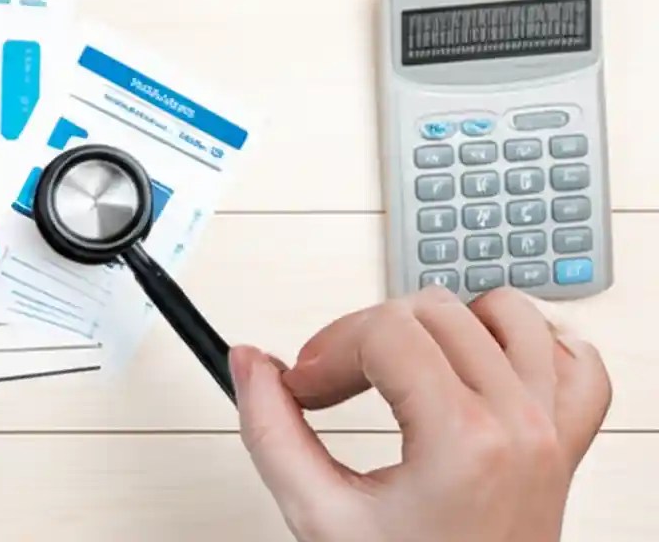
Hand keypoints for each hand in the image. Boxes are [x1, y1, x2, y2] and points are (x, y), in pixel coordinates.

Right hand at [231, 286, 611, 541]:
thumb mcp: (319, 516)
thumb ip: (271, 432)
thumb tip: (250, 364)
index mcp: (465, 440)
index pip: (385, 330)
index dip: (327, 348)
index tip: (301, 384)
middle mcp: (521, 425)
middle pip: (435, 311)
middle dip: (365, 336)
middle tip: (330, 383)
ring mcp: (552, 430)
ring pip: (508, 313)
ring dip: (445, 325)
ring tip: (401, 364)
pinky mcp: (567, 442)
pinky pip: (577, 362)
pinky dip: (530, 346)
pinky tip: (480, 363)